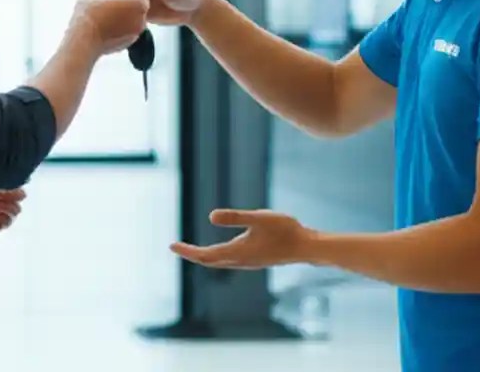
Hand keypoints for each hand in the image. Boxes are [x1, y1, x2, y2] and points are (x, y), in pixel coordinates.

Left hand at [0, 175, 25, 233]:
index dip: (16, 188)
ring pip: (12, 214)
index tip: (9, 186)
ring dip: (10, 210)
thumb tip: (12, 172)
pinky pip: (2, 225)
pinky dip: (2, 220)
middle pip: (17, 202)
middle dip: (14, 199)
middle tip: (1, 197)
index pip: (15, 187)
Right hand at [70, 0, 150, 54]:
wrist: (83, 39)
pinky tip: (104, 25)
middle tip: (109, 1)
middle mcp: (141, 20)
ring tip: (104, 13)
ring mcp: (134, 34)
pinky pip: (124, 32)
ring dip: (121, 16)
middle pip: (135, 7)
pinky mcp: (126, 44)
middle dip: (124, 3)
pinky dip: (117, 28)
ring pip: (130, 20)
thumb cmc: (92, 13)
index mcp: (139, 4)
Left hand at [171, 209, 313, 269]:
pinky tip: (220, 251)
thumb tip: (210, 217)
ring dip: (204, 256)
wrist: (308, 247)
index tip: (171, 245)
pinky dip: (217, 256)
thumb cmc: (286, 230)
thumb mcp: (259, 217)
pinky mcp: (255, 260)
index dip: (187, 251)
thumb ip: (236, 217)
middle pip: (209, 261)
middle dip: (192, 254)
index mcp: (237, 252)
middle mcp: (240, 261)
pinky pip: (229, 261)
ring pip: (219, 262)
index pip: (204, 255)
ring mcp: (248, 262)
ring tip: (192, 250)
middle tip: (175, 247)